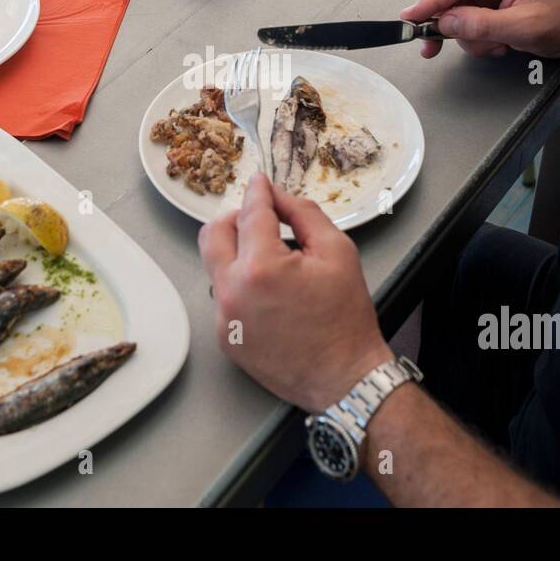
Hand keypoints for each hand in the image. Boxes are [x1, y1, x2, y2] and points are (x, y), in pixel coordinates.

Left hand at [198, 173, 392, 411]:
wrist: (344, 378)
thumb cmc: (345, 319)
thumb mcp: (338, 251)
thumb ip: (303, 213)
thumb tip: (277, 196)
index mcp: (260, 268)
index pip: (251, 213)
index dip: (258, 192)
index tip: (260, 182)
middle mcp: (232, 292)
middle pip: (213, 234)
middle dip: (235, 219)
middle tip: (260, 220)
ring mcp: (224, 318)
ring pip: (216, 266)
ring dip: (237, 254)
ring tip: (273, 263)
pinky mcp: (225, 338)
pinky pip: (224, 297)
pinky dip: (242, 286)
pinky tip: (271, 295)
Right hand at [400, 0, 559, 64]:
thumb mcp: (523, 26)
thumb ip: (482, 25)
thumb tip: (448, 22)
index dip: (431, 0)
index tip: (411, 16)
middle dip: (449, 25)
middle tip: (430, 45)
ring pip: (459, 13)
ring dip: (472, 36)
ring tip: (497, 44)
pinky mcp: (492, 3)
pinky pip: (469, 21)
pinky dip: (478, 38)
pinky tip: (498, 43)